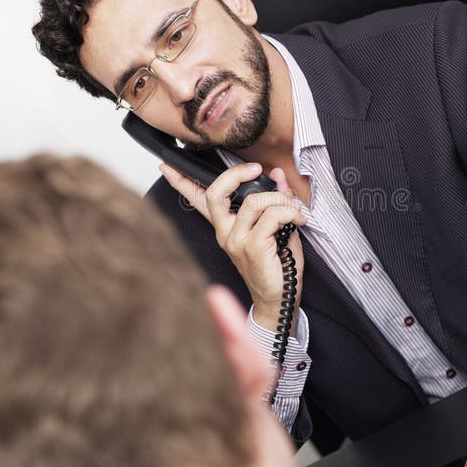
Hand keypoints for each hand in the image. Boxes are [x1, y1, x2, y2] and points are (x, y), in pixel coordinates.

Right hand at [160, 162, 305, 330]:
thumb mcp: (274, 227)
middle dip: (236, 173)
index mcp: (225, 227)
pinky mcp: (253, 247)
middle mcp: (225, 233)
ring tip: (294, 208)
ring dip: (280, 199)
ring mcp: (236, 241)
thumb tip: (276, 175)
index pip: (198, 201)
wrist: (278, 299)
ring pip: (254, 200)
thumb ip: (273, 200)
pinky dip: (290, 212)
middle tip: (256, 170)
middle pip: (217, 192)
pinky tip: (298, 220)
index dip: (181, 183)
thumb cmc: (276, 266)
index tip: (168, 167)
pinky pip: (272, 216)